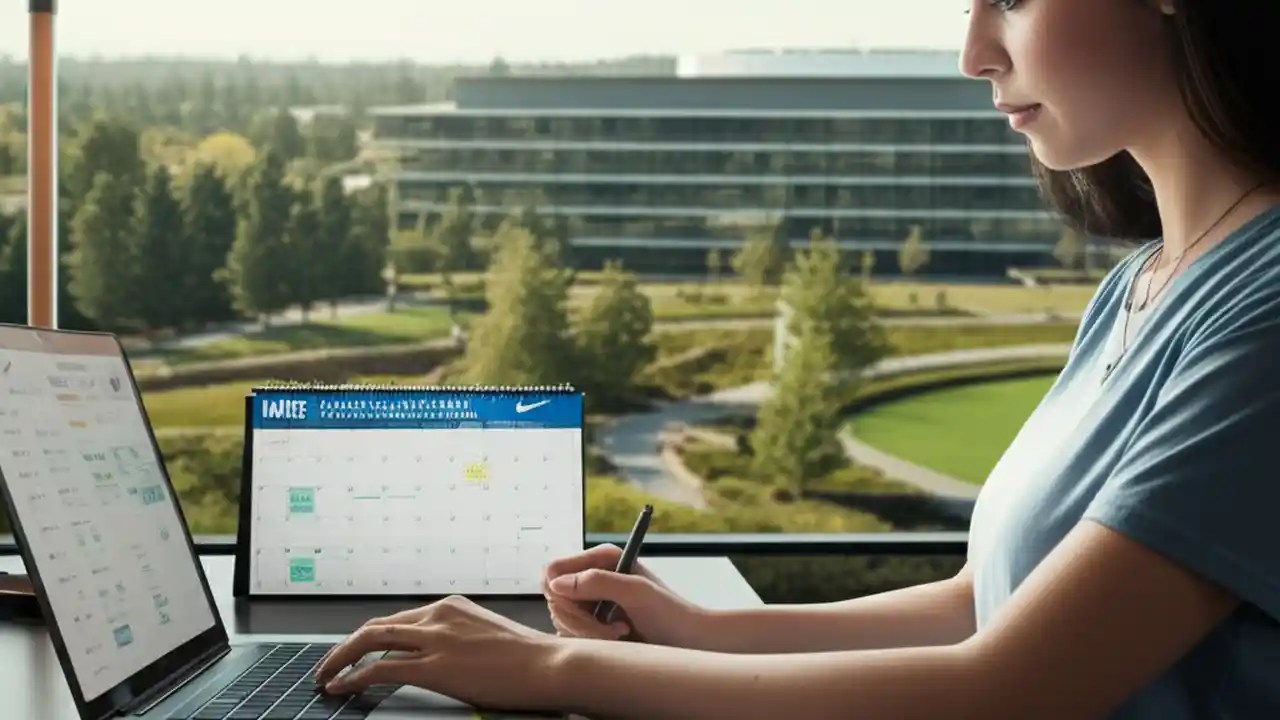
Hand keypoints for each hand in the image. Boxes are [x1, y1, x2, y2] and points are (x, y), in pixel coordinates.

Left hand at [313, 595, 565, 711]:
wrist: (550, 665)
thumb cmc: (530, 658)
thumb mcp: (488, 636)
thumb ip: (460, 640)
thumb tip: (445, 658)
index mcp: (451, 606)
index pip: (398, 620)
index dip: (371, 637)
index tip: (355, 652)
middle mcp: (439, 615)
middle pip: (378, 626)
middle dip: (347, 646)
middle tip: (329, 664)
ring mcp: (436, 639)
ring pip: (371, 641)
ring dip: (341, 659)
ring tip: (325, 677)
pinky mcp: (435, 666)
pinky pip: (381, 669)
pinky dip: (354, 677)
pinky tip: (341, 688)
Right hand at [541, 544, 706, 647]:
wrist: (690, 640)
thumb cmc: (671, 613)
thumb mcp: (637, 593)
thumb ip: (598, 582)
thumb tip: (557, 583)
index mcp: (601, 559)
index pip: (553, 571)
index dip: (560, 593)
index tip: (582, 610)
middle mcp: (592, 577)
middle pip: (555, 599)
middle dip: (580, 620)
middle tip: (611, 628)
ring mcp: (591, 602)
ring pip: (562, 621)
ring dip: (589, 633)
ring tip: (620, 632)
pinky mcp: (593, 624)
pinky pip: (572, 635)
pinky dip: (592, 641)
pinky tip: (617, 638)